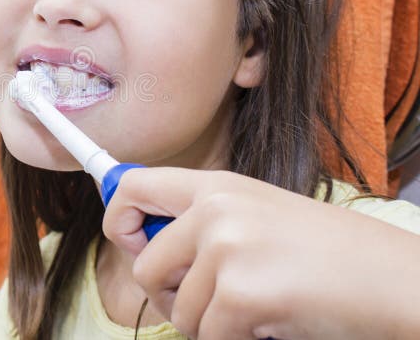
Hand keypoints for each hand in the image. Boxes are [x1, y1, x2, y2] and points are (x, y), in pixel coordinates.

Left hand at [102, 167, 419, 339]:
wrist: (395, 279)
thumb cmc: (331, 253)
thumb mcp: (259, 215)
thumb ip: (205, 223)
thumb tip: (145, 246)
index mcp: (216, 186)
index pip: (134, 186)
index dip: (118, 216)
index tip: (127, 239)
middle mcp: (214, 210)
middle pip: (144, 266)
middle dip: (169, 296)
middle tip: (210, 304)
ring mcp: (226, 249)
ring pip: (178, 310)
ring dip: (212, 323)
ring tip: (258, 308)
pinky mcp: (240, 294)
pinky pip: (209, 336)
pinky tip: (273, 322)